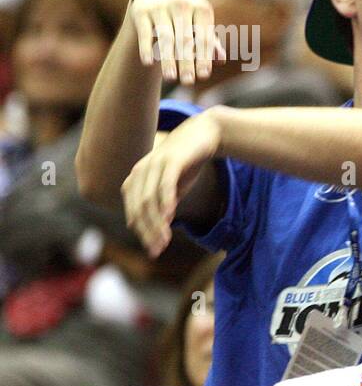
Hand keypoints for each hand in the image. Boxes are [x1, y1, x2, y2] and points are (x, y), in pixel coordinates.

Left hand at [121, 108, 224, 256]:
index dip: (143, 233)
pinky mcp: (170, 160)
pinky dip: (165, 202)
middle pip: (139, 208)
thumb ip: (163, 203)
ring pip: (150, 200)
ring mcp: (153, 165)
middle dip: (148, 232)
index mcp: (135, 180)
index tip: (154, 251)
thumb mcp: (173, 186)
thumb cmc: (187, 162)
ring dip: (156, 223)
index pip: (134, 211)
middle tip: (158, 250)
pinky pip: (165, 185)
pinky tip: (169, 217)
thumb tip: (158, 226)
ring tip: (165, 240)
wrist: (203, 134)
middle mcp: (139, 172)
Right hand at [127, 0, 225, 84]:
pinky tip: (148, 63)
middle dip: (186, 62)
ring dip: (168, 59)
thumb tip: (221, 60)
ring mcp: (160, 6)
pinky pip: (145, 32)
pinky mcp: (141, 10)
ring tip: (170, 78)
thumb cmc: (186, 15)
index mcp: (201, 8)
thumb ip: (210, 41)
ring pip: (165, 38)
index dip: (204, 57)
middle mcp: (181, 5)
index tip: (203, 76)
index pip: (203, 37)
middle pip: (185, 40)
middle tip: (188, 82)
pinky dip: (146, 47)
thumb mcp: (200, 23)